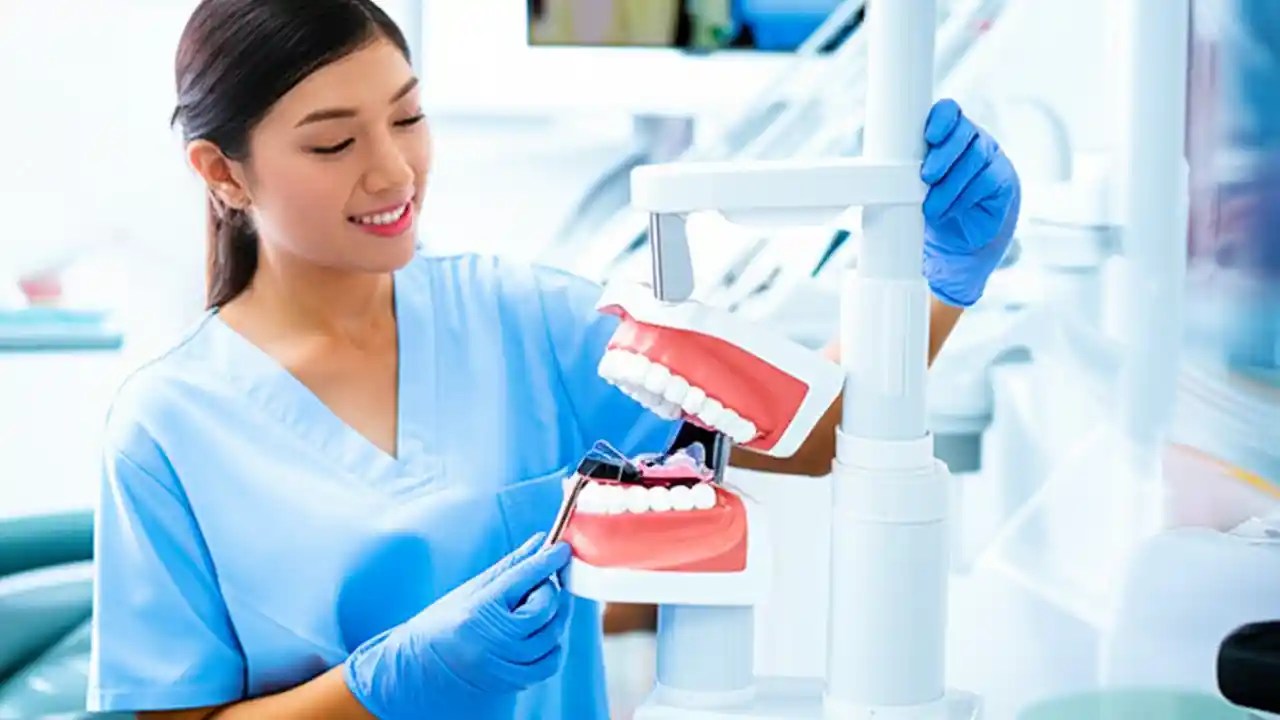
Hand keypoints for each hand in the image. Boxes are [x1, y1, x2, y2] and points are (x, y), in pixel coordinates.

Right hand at [344, 533, 573, 719]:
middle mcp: (493, 638)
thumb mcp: (472, 589)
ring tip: (543, 605)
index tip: (563, 548)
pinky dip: (554, 645)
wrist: (418, 669)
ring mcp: (504, 664)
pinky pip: (549, 663)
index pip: (524, 578)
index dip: (549, 560)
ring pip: (552, 635)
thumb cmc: (442, 623)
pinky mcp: (511, 682)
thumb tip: (541, 541)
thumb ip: (510, 566)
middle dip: (552, 589)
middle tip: (547, 580)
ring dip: (556, 616)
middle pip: (544, 607)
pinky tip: (543, 634)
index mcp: (480, 609)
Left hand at [920, 98, 1020, 307]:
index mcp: (947, 134)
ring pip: (974, 158)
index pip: (949, 112)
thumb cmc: (930, 205)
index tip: (929, 136)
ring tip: (932, 206)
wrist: (957, 240)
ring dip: (950, 184)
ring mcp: (990, 158)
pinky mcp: (1002, 179)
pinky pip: (986, 180)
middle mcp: (972, 140)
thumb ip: (903, 174)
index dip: (941, 119)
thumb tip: (877, 176)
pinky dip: (965, 197)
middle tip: (926, 177)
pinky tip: (951, 209)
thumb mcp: (912, 188)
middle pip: (963, 133)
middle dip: (943, 155)